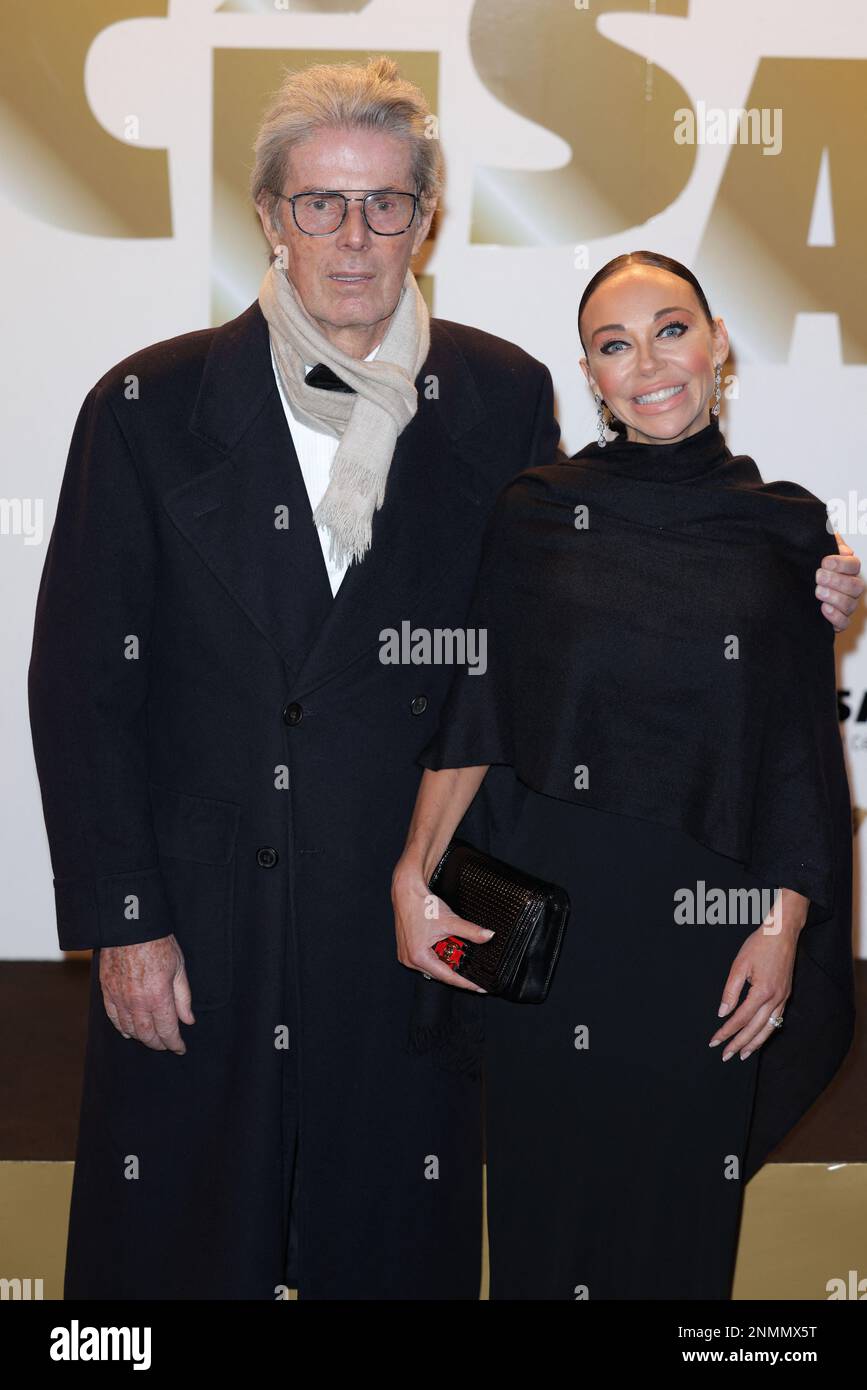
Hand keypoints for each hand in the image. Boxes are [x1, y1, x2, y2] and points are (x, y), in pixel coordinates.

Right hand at [99, 934, 194, 1053]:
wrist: (130, 927)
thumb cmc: (158, 944)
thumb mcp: (179, 968)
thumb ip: (183, 998)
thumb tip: (188, 1020)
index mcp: (158, 997)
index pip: (167, 1031)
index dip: (175, 1043)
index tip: (180, 1048)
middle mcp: (137, 1003)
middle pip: (147, 1035)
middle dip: (159, 1044)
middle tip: (167, 1045)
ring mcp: (119, 998)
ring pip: (129, 1029)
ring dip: (141, 1037)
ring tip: (151, 1039)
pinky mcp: (107, 991)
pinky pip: (113, 1017)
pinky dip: (121, 1028)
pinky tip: (128, 1032)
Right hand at [392, 861, 492, 992]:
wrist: (407, 892)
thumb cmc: (422, 905)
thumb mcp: (450, 920)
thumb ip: (471, 931)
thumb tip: (488, 936)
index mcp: (419, 957)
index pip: (448, 976)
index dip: (466, 983)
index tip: (479, 988)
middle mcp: (410, 960)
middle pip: (440, 973)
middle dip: (457, 971)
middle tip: (473, 971)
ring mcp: (407, 956)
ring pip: (434, 967)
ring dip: (446, 962)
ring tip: (458, 954)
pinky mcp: (407, 950)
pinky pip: (427, 960)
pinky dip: (438, 956)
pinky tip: (445, 948)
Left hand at [708, 889, 807, 1060]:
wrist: (782, 933)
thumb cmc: (759, 945)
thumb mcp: (739, 965)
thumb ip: (730, 991)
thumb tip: (722, 1013)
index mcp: (762, 992)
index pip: (740, 1019)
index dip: (726, 1032)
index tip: (714, 1041)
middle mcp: (775, 999)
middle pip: (755, 1029)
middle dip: (739, 1044)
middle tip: (725, 1056)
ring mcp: (783, 998)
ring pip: (768, 1029)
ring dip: (755, 1043)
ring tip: (742, 1054)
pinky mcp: (786, 995)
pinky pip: (776, 1020)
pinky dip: (766, 1032)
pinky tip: (759, 1037)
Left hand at [816, 536, 863, 630]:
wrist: (793, 588)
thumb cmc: (808, 568)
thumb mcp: (815, 551)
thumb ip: (829, 543)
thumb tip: (844, 550)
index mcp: (847, 570)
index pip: (854, 565)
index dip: (841, 564)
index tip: (824, 562)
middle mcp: (850, 588)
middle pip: (856, 586)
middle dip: (837, 581)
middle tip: (818, 577)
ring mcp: (846, 605)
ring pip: (850, 604)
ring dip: (834, 597)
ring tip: (818, 592)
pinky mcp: (837, 621)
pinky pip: (844, 622)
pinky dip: (835, 617)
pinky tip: (823, 608)